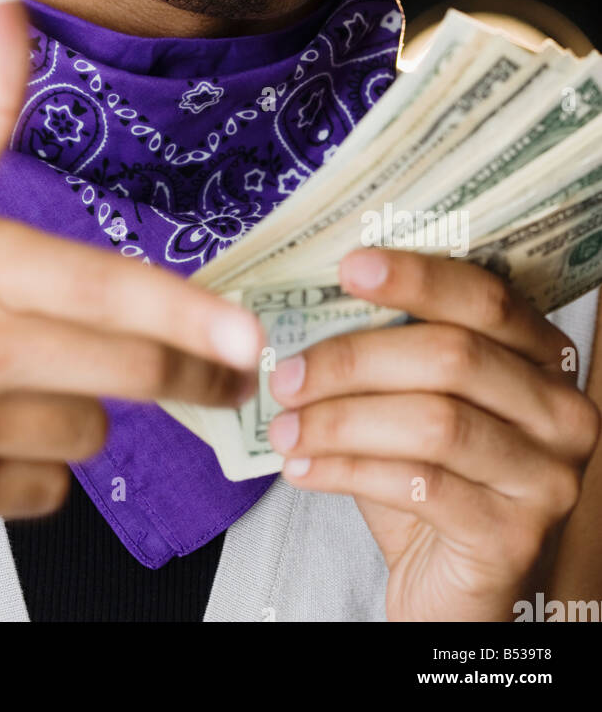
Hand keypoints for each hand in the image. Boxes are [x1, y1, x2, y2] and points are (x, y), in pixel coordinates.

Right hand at [0, 2, 261, 531]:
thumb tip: (7, 7)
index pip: (108, 291)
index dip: (189, 320)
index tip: (247, 342)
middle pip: (130, 373)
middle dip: (189, 379)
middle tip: (216, 381)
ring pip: (88, 433)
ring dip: (76, 413)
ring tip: (11, 384)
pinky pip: (44, 489)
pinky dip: (30, 467)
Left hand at [267, 248, 600, 621]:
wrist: (452, 580)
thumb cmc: (429, 473)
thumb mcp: (415, 398)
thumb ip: (390, 348)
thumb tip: (311, 302)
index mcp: (542, 357)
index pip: (486, 298)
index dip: (418, 277)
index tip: (348, 268)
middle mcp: (561, 412)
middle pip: (453, 357)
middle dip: (355, 360)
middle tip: (287, 375)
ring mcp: (546, 477)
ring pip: (434, 423)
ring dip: (341, 421)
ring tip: (285, 429)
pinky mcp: (514, 536)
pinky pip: (420, 486)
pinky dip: (347, 471)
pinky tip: (303, 470)